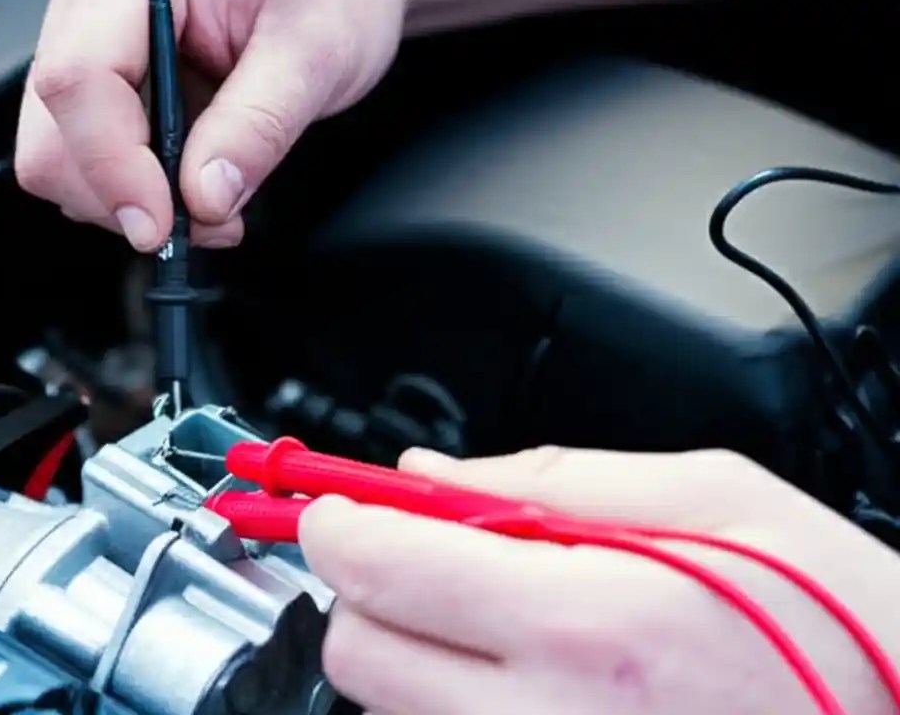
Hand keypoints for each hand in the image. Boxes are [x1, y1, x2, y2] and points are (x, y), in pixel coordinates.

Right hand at [15, 0, 407, 251]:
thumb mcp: (316, 51)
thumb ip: (259, 123)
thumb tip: (205, 196)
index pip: (80, 75)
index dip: (111, 163)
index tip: (158, 223)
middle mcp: (96, 6)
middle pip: (56, 125)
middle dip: (120, 194)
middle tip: (204, 218)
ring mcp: (93, 45)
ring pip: (60, 150)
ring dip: (129, 199)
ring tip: (212, 196)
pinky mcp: (107, 83)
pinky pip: (89, 154)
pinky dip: (137, 189)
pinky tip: (193, 179)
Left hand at [299, 447, 899, 713]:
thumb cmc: (836, 626)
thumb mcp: (715, 496)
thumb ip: (553, 476)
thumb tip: (434, 474)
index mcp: (583, 618)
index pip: (376, 564)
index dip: (332, 519)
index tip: (331, 502)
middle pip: (356, 650)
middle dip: (364, 589)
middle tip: (419, 555)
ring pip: (389, 711)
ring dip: (411, 651)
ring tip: (499, 620)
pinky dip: (453, 708)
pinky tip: (524, 679)